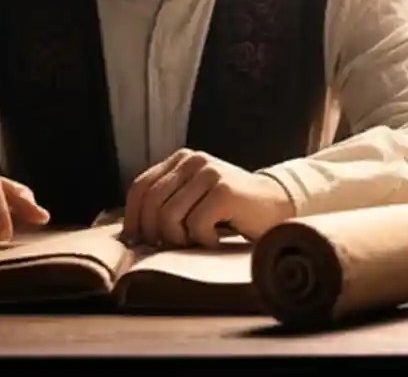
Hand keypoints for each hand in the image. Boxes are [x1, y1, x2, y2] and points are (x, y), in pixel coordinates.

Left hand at [121, 148, 294, 248]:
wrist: (277, 205)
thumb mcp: (193, 200)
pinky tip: (216, 240)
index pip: (140, 187)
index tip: (133, 240)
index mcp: (180, 160)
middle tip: (168, 248)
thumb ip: (167, 203)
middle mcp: (193, 161)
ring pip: (170, 217)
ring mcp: (209, 173)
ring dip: (179, 240)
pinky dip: (203, 242)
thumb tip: (129, 232)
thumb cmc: (231, 211)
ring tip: (196, 242)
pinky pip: (196, 226)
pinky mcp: (224, 191)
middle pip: (151, 203)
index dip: (132, 217)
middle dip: (154, 233)